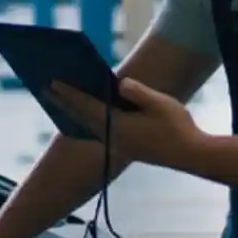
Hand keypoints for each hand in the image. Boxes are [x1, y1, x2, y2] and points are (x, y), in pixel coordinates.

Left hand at [47, 78, 205, 168]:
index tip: (52, 82)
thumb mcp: (161, 104)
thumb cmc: (178, 127)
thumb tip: (120, 84)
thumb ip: (139, 93)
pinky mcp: (124, 147)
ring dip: (74, 111)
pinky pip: (97, 131)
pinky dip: (87, 120)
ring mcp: (118, 144)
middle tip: (46, 87)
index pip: (88, 106)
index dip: (69, 93)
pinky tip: (84, 114)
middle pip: (82, 117)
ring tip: (60, 99)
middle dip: (64, 102)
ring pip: (88, 125)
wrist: (191, 155)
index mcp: (120, 126)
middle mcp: (114, 137)